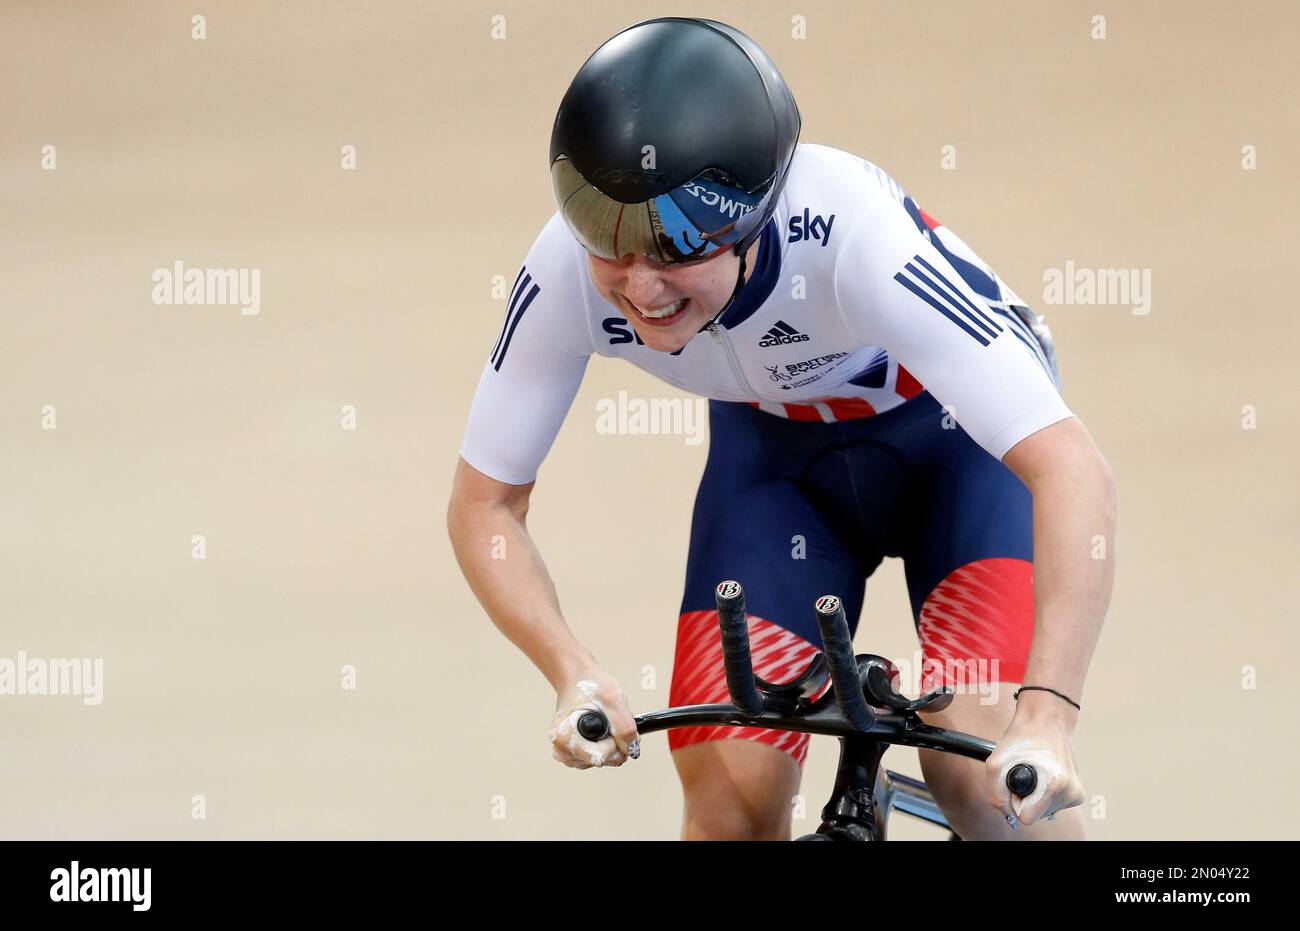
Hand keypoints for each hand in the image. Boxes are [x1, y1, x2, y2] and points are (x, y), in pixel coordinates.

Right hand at [548, 668, 639, 769]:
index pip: (601, 758)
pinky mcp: (573, 752)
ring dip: (610, 743)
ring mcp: (566, 753)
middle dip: (615, 743)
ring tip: (604, 721)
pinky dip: (605, 744)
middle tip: (611, 720)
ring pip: (602, 761)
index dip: (616, 742)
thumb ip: (624, 727)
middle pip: (602, 762)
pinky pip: (599, 757)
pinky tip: (601, 729)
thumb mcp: (613, 699)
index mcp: (564, 738)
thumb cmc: (590, 685)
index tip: (614, 724)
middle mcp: (561, 750)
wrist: (576, 677)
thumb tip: (631, 750)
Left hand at [985, 704, 1084, 827]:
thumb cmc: (1023, 737)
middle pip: (1036, 815)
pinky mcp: (1078, 793)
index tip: (1015, 781)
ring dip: (1036, 794)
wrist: (1048, 720)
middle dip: (1026, 797)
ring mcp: (1077, 793)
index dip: (1015, 801)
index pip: (1026, 818)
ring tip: (1037, 769)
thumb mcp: (996, 762)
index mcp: (1055, 786)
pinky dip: (1044, 793)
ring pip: (1045, 811)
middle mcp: (1071, 792)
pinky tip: (1045, 773)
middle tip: (1026, 771)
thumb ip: (996, 793)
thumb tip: (1006, 812)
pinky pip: (1053, 804)